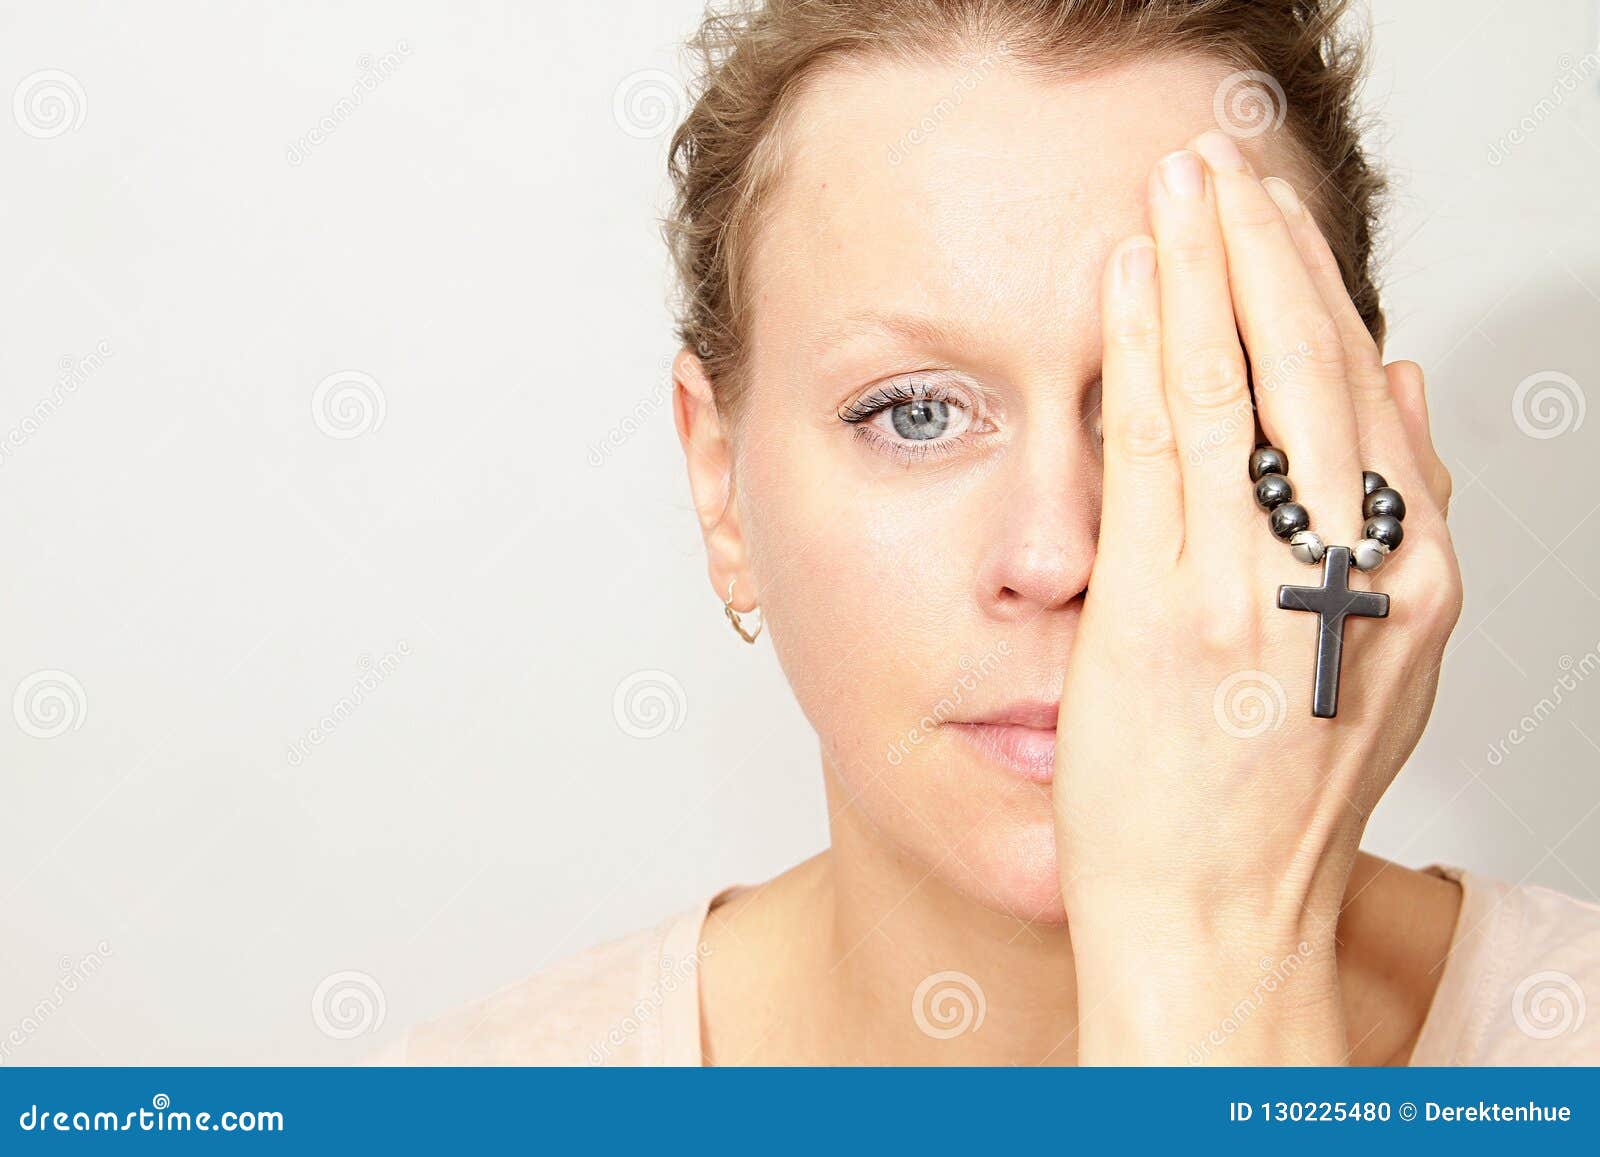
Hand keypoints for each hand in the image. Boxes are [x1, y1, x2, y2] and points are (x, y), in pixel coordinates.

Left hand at [1053, 130, 1461, 1063]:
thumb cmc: (1277, 803)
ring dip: (1208, 268)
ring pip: (1241, 386)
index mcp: (1407, 577)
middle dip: (1263, 249)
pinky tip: (1133, 279)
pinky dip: (1151, 348)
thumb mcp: (1383, 660)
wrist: (1218, 921)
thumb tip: (1397, 385)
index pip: (1361, 390)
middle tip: (1223, 165)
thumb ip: (1400, 523)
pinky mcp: (1164, 611)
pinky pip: (1161, 448)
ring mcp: (1253, 587)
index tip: (1275, 219)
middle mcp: (1348, 570)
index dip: (1314, 288)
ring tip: (1180, 187)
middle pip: (1309, 365)